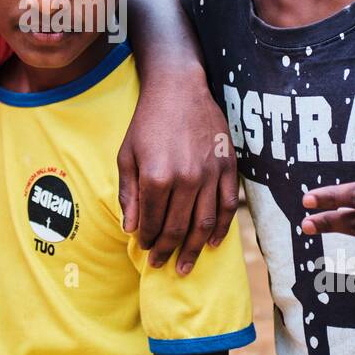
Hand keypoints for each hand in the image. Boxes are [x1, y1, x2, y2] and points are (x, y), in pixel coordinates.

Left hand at [118, 63, 239, 274]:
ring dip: (193, 249)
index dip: (147, 240)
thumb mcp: (127, 155)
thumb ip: (128, 194)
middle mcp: (185, 179)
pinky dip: (221, 229)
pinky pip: (227, 206)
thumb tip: (131, 229)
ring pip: (204, 223)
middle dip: (167, 251)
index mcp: (156, 177)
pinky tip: (213, 244)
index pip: (151, 221)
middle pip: (177, 228)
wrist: (179, 89)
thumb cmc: (147, 122)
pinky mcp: (227, 167)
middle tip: (162, 266)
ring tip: (185, 266)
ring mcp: (209, 174)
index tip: (145, 251)